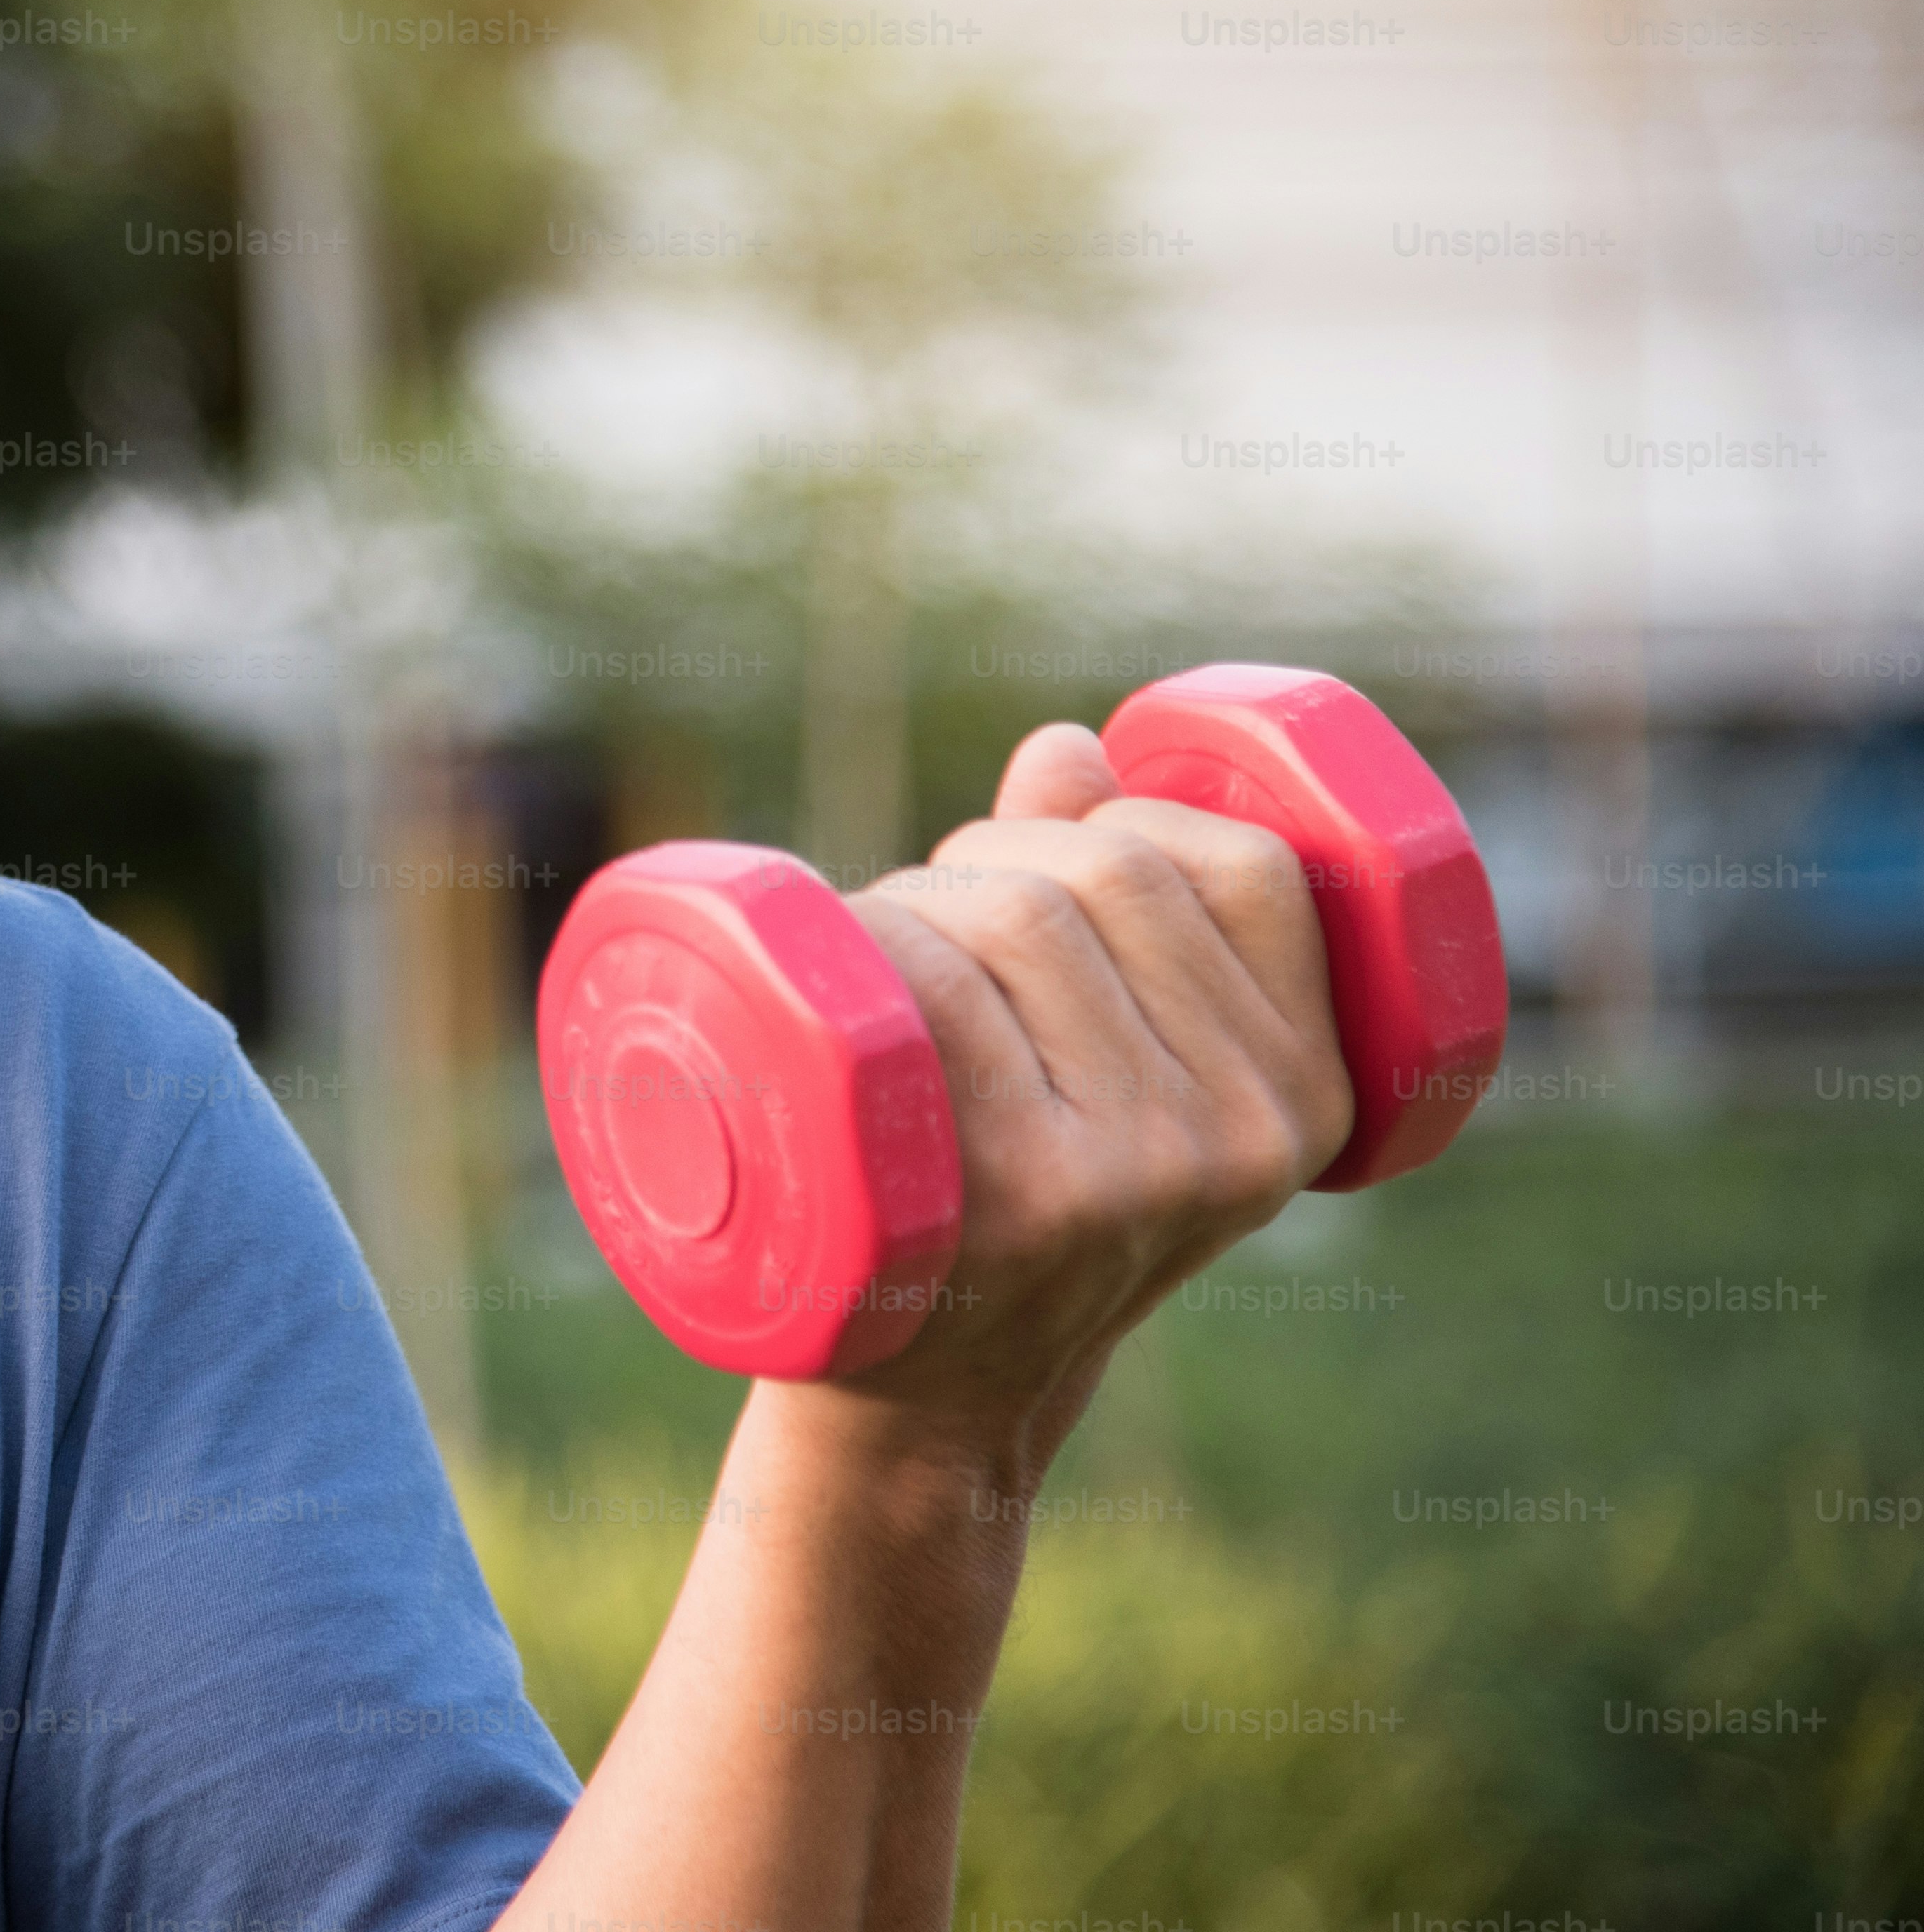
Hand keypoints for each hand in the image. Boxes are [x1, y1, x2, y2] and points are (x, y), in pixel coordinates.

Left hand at [818, 723, 1357, 1481]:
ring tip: (873, 979)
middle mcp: (1242, 1135)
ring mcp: (1139, 1171)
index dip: (1124, 825)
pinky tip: (840, 996)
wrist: (919, 1397)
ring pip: (1007, 912)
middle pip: (1099, 872)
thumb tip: (1068, 745)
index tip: (1041, 867)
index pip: (1245, 867)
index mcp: (1303, 1095)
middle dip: (982, 861)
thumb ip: (1096, 898)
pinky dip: (870, 949)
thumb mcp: (1097, 1062)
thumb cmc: (997, 1197)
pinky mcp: (1029, 1198)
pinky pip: (939, 988)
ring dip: (908, 903)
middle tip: (917, 935)